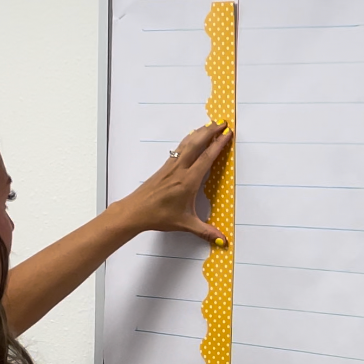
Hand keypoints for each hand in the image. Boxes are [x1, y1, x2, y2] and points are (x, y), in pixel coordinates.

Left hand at [115, 121, 231, 244]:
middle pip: (197, 143)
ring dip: (200, 132)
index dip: (218, 144)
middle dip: (211, 131)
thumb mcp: (185, 224)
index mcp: (188, 180)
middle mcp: (180, 169)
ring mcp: (171, 166)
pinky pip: (180, 148)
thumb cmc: (159, 216)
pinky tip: (192, 138)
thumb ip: (206, 231)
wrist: (135, 211)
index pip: (207, 157)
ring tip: (210, 125)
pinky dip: (189, 139)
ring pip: (187, 143)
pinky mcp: (165, 167)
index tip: (227, 134)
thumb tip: (222, 241)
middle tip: (222, 122)